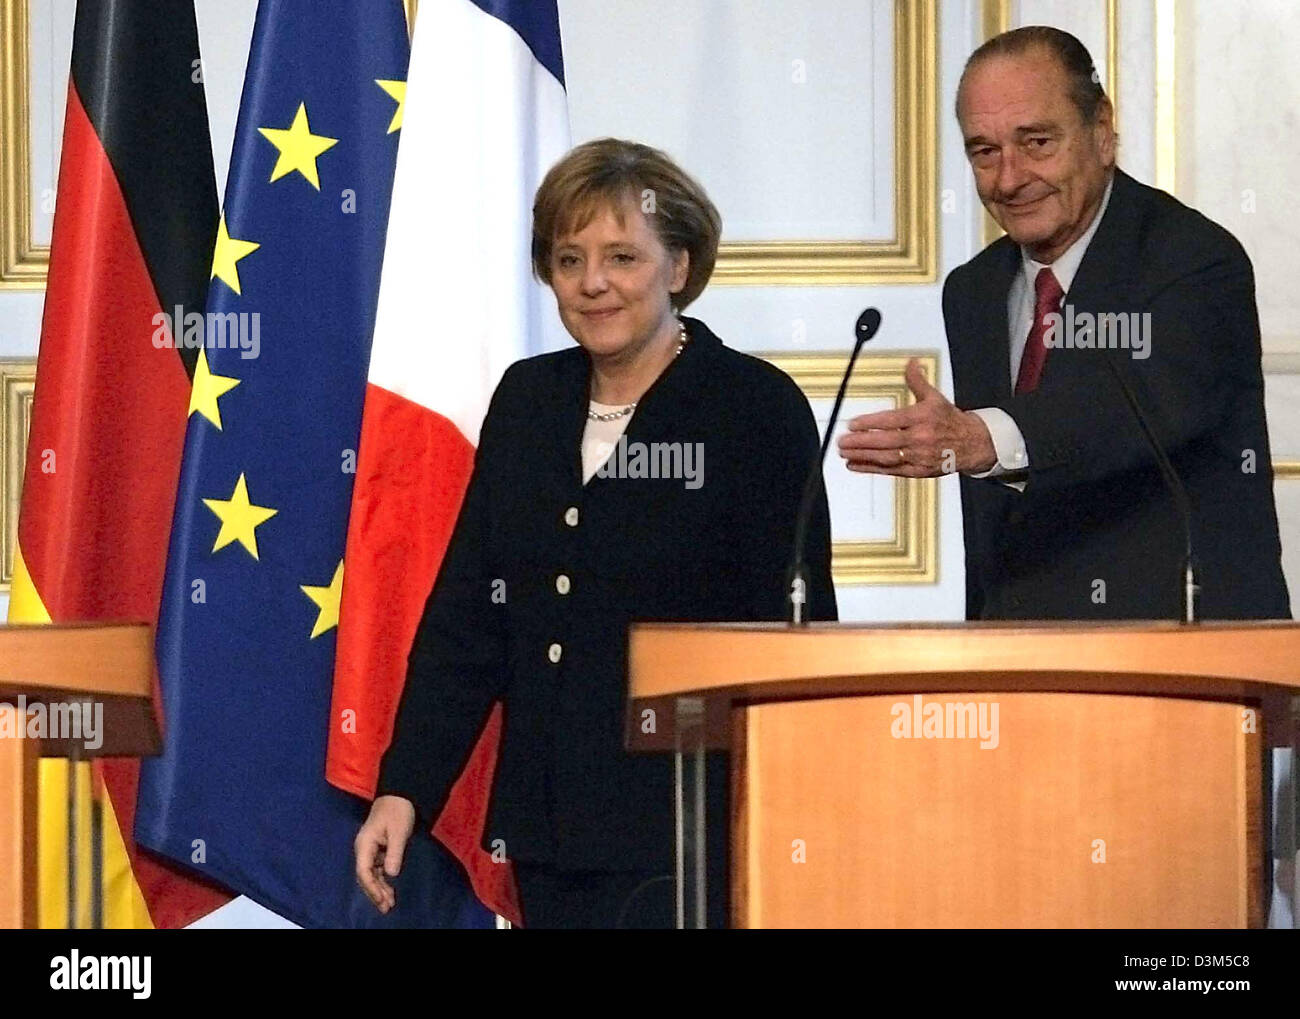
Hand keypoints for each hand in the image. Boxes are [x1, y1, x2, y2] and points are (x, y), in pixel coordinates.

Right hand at [354, 795, 415, 913]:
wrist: (400, 794)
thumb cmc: (398, 810)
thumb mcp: (399, 831)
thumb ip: (394, 853)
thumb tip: (390, 874)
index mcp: (365, 844)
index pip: (363, 871)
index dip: (372, 888)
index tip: (382, 899)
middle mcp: (364, 848)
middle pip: (365, 876)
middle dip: (375, 892)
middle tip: (387, 907)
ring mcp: (370, 849)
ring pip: (371, 874)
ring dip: (379, 888)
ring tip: (389, 903)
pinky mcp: (378, 848)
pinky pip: (376, 868)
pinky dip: (382, 880)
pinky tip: (389, 889)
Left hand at [837, 358, 995, 476]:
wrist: (971, 444)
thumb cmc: (949, 420)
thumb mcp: (934, 397)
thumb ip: (917, 381)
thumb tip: (911, 363)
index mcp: (921, 418)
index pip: (890, 421)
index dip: (869, 423)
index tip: (852, 424)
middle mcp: (919, 438)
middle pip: (885, 441)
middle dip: (860, 442)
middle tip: (842, 441)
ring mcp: (918, 456)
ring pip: (885, 457)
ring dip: (862, 456)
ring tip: (845, 453)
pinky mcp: (917, 471)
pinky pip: (890, 470)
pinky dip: (871, 468)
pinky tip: (855, 465)